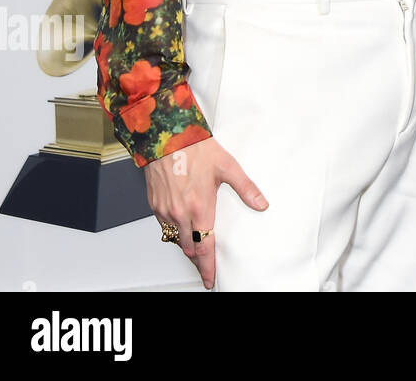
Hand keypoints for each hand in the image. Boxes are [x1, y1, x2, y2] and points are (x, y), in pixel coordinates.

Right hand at [144, 136, 266, 289]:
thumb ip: (246, 188)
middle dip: (198, 259)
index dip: (207, 267)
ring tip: (197, 249)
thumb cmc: (195, 148)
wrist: (166, 135)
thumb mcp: (228, 166)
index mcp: (199, 207)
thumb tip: (261, 204)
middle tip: (207, 264)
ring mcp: (164, 210)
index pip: (204, 248)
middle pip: (189, 249)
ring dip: (186, 246)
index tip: (211, 279)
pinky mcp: (154, 204)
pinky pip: (164, 227)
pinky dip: (174, 232)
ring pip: (175, 239)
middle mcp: (179, 213)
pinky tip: (182, 228)